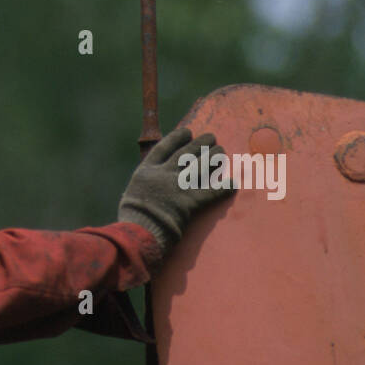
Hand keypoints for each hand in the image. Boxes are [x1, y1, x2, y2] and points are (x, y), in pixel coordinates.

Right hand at [117, 126, 232, 255]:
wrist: (138, 232)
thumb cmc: (132, 218)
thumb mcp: (131, 194)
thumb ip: (144, 186)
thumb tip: (146, 185)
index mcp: (146, 171)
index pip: (163, 147)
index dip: (176, 138)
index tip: (187, 131)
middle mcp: (163, 174)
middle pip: (185, 153)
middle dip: (200, 143)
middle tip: (211, 137)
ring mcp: (177, 187)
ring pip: (199, 167)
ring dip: (213, 158)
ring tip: (221, 151)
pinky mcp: (189, 202)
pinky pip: (211, 192)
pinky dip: (223, 188)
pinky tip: (233, 182)